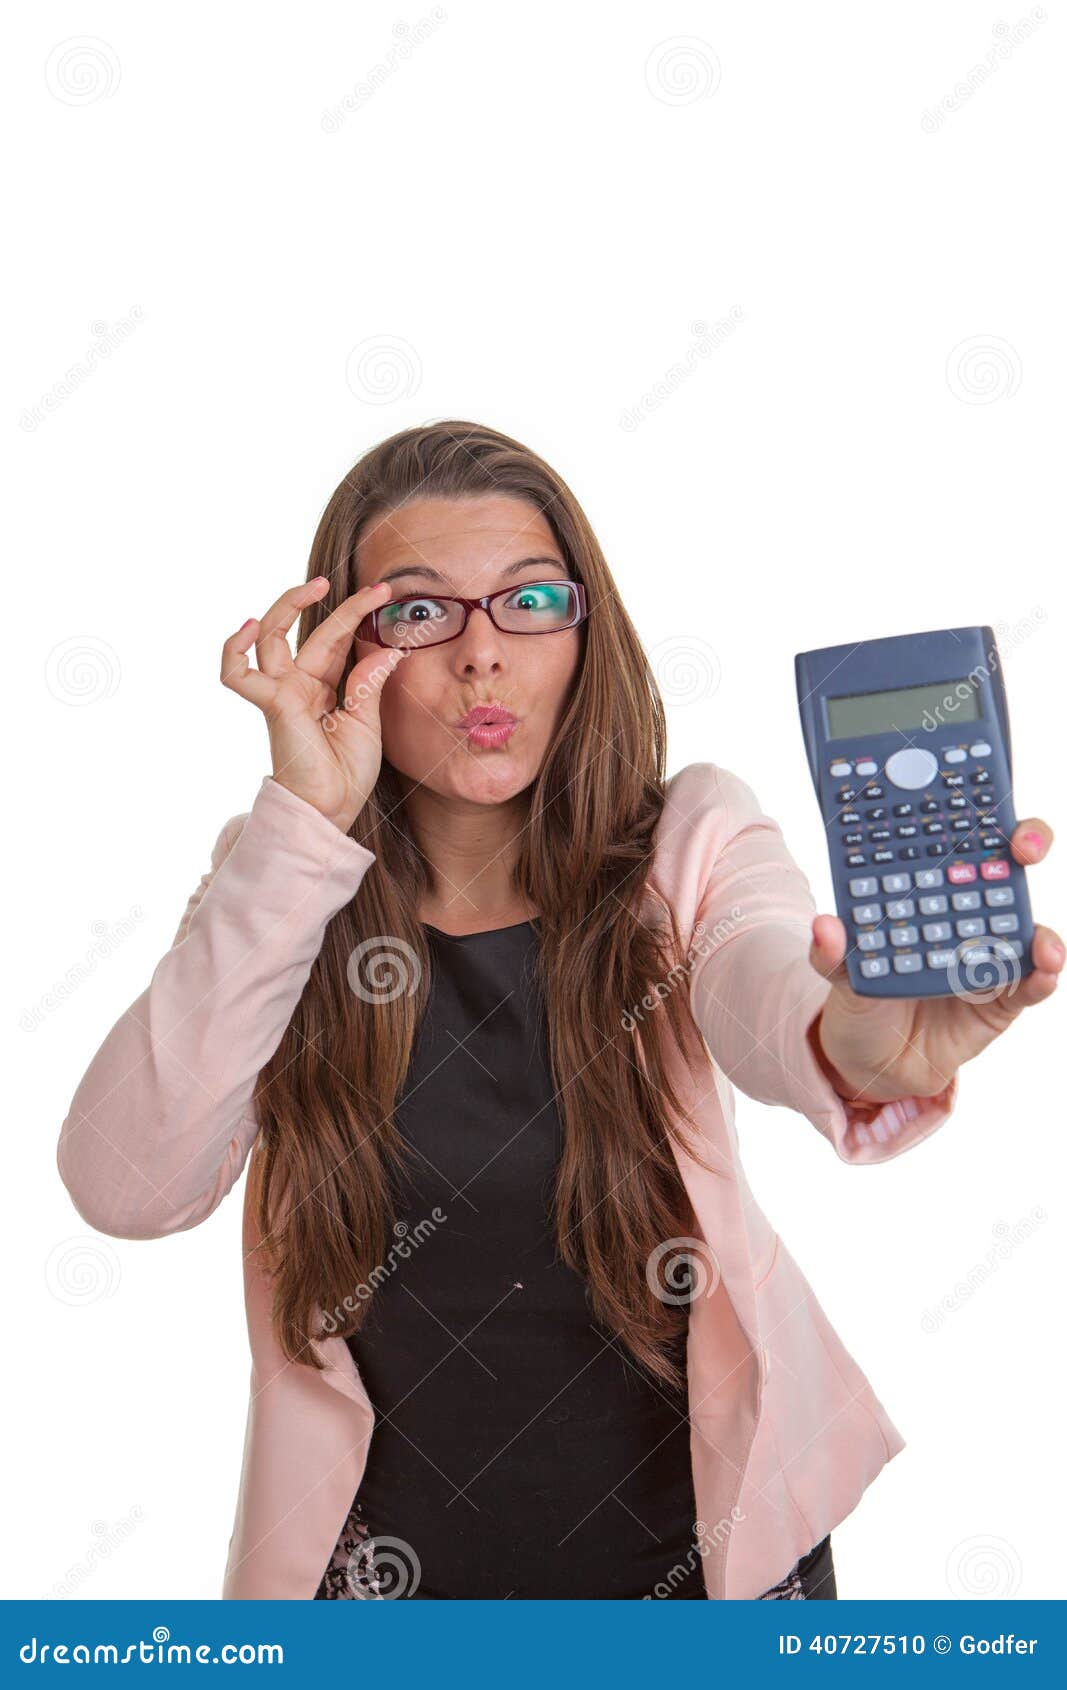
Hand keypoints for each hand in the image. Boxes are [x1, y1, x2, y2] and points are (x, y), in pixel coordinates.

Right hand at [221, 577, 407, 832]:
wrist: (331, 809)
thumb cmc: (345, 774)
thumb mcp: (367, 722)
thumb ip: (370, 683)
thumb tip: (390, 648)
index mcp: (320, 688)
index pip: (334, 639)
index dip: (356, 613)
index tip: (384, 593)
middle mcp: (297, 685)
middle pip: (302, 630)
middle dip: (325, 602)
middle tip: (358, 584)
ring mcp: (281, 693)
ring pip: (269, 639)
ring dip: (285, 607)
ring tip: (313, 587)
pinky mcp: (273, 705)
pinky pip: (238, 675)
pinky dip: (234, 650)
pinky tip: (250, 628)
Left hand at [807, 819, 1063, 1102]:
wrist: (879, 1061)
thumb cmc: (864, 998)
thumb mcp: (840, 973)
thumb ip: (832, 953)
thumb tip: (825, 927)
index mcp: (928, 891)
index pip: (957, 838)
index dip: (973, 811)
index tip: (980, 796)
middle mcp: (968, 910)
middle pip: (1008, 863)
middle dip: (1026, 842)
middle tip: (1023, 845)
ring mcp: (991, 951)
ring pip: (1026, 921)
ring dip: (1040, 923)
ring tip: (1039, 939)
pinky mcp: (1006, 996)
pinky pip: (1032, 981)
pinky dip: (1043, 973)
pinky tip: (1043, 968)